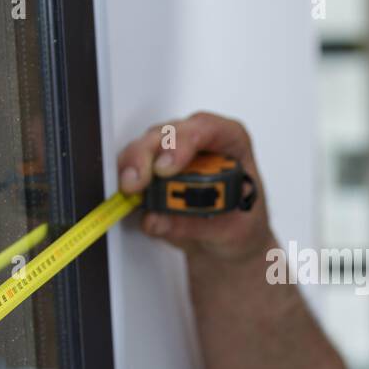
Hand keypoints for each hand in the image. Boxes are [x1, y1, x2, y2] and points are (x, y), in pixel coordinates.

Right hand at [117, 111, 272, 263]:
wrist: (232, 239)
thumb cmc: (241, 223)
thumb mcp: (232, 230)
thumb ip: (195, 225)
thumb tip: (157, 219)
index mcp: (230, 143)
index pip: (207, 129)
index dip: (183, 143)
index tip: (166, 169)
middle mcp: (199, 141)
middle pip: (169, 133)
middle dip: (148, 153)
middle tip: (138, 181)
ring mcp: (174, 152)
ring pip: (147, 145)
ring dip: (133, 165)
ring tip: (130, 189)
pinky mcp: (154, 169)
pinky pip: (134, 165)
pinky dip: (127, 179)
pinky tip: (127, 196)